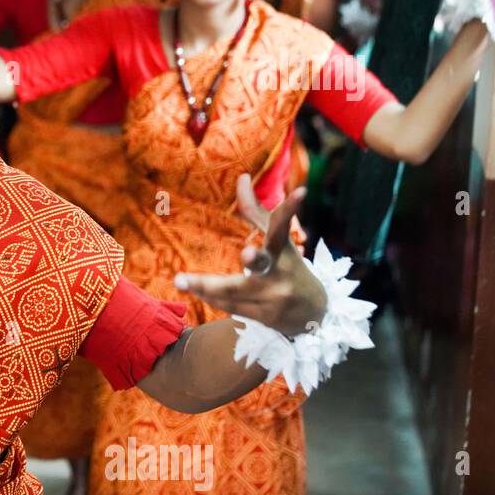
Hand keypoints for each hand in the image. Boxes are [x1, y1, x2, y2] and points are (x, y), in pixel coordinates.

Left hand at [173, 174, 327, 336]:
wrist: (314, 313)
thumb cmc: (288, 268)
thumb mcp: (277, 241)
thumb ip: (256, 212)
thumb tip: (242, 176)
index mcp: (283, 250)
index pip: (282, 228)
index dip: (289, 210)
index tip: (302, 192)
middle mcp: (281, 272)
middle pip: (260, 265)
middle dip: (254, 259)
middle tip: (246, 253)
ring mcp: (275, 297)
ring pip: (235, 291)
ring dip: (205, 286)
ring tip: (181, 279)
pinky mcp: (267, 318)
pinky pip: (231, 307)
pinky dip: (211, 298)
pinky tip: (193, 291)